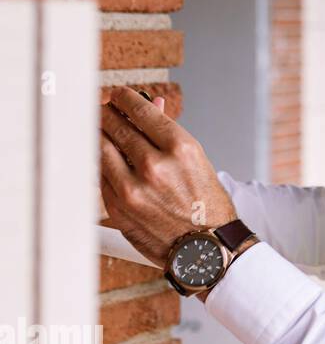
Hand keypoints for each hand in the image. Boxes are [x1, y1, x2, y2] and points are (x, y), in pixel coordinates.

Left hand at [99, 86, 236, 268]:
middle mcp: (156, 166)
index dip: (125, 98)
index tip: (120, 95)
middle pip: (116, 126)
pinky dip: (101, 162)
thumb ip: (168, 132)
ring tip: (102, 130)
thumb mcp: (196, 161)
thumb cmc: (206, 204)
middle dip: (108, 113)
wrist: (206, 248)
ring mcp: (134, 188)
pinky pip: (100, 175)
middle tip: (106, 110)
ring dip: (99, 135)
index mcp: (181, 150)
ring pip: (101, 148)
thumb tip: (150, 106)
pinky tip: (106, 157)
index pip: (141, 111)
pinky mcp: (118, 207)